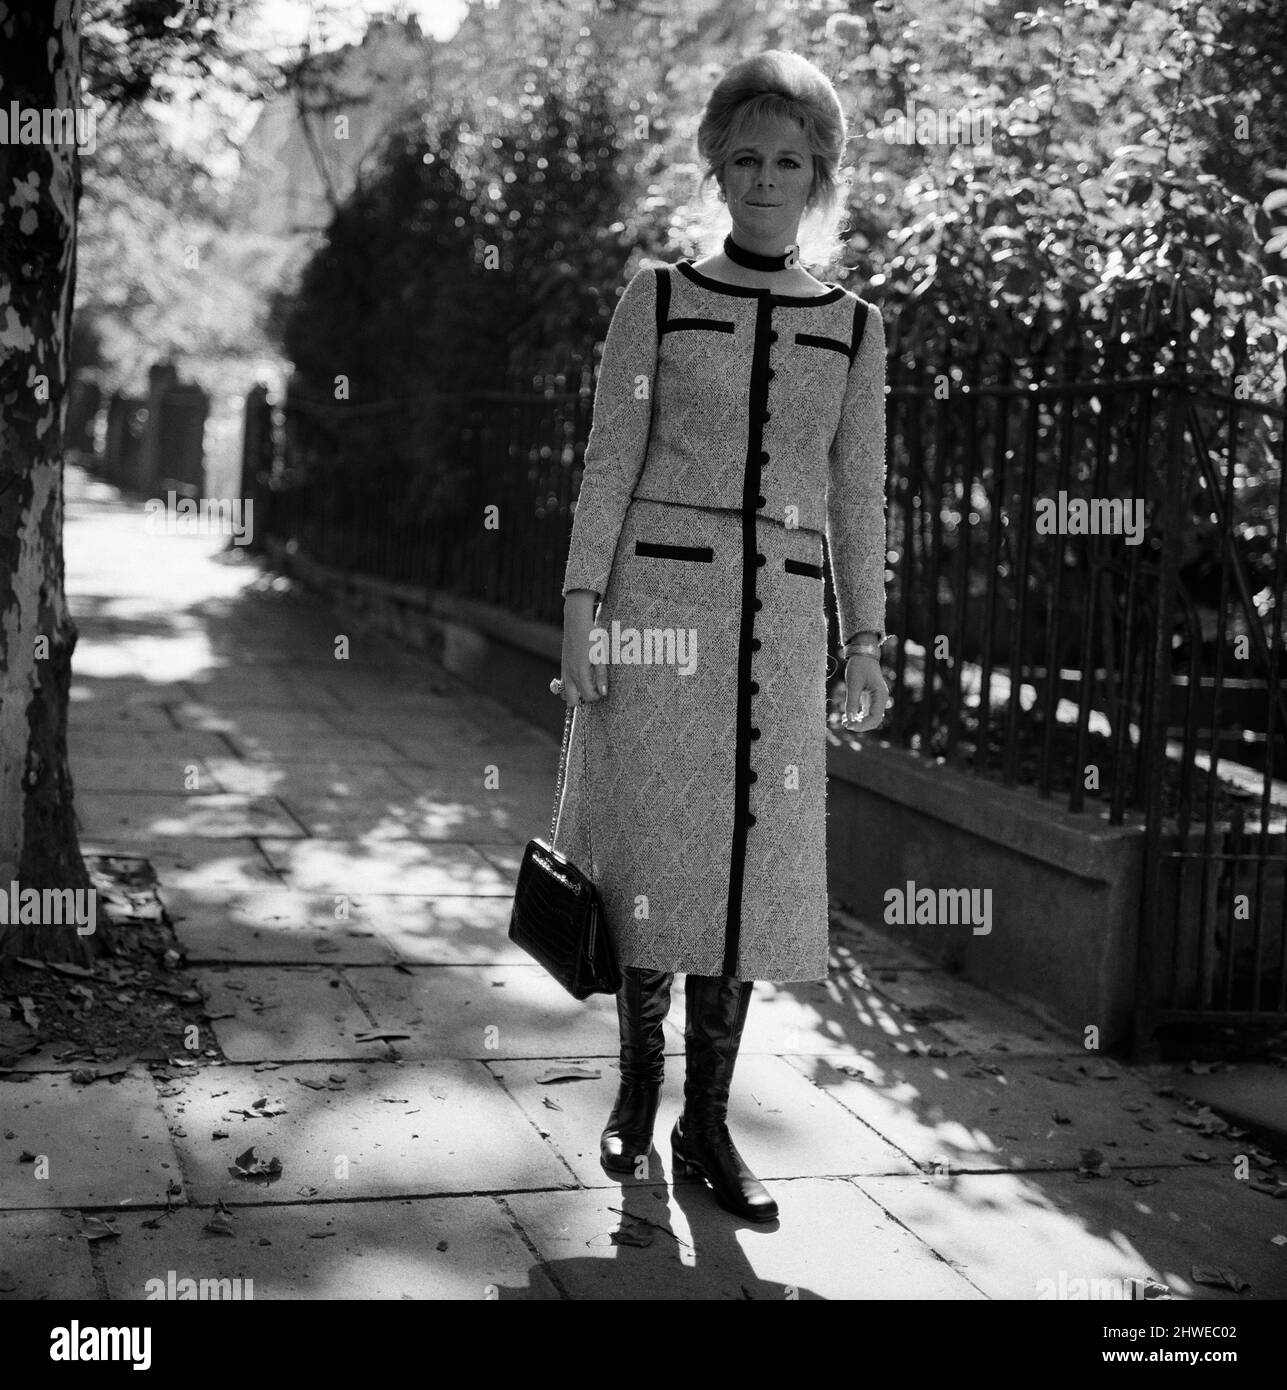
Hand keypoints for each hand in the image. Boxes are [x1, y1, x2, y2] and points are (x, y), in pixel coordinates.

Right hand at [561, 591, 607, 705]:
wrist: (576, 621)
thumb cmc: (592, 637)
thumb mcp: (601, 655)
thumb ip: (601, 676)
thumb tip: (603, 693)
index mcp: (580, 673)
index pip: (587, 697)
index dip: (597, 696)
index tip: (603, 688)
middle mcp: (569, 674)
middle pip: (571, 701)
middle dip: (583, 700)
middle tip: (594, 689)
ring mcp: (564, 670)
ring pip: (565, 693)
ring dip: (575, 693)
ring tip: (587, 684)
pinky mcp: (563, 665)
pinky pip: (563, 683)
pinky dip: (571, 685)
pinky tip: (580, 676)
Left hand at [842, 654, 887, 731]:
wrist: (863, 655)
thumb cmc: (859, 667)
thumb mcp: (853, 684)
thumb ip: (852, 702)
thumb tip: (850, 719)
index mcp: (880, 695)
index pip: (874, 717)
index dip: (862, 725)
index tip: (848, 725)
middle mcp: (881, 699)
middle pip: (874, 721)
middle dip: (860, 725)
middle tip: (846, 724)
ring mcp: (877, 700)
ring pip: (871, 718)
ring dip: (859, 722)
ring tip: (845, 721)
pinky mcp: (871, 699)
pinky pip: (867, 713)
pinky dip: (859, 717)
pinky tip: (848, 716)